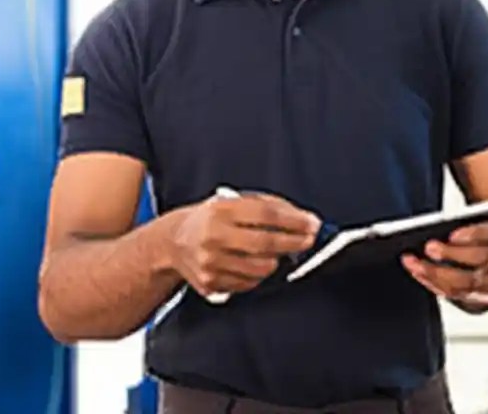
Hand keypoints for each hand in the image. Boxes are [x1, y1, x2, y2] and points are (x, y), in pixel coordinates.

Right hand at [169, 191, 320, 299]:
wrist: (174, 241)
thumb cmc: (214, 219)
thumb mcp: (236, 202)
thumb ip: (270, 207)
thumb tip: (305, 221)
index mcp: (221, 210)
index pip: (266, 214)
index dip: (294, 220)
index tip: (313, 224)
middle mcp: (213, 236)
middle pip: (265, 243)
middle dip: (294, 243)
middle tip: (309, 241)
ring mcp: (210, 263)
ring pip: (260, 268)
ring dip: (277, 261)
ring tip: (277, 252)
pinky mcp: (210, 283)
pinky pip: (248, 283)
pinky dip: (259, 275)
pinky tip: (254, 263)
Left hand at [401, 219, 487, 308]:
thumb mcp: (487, 225)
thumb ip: (469, 224)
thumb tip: (437, 229)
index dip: (474, 234)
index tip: (452, 234)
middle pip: (480, 259)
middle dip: (452, 254)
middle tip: (429, 247)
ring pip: (467, 283)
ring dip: (437, 274)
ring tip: (414, 263)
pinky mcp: (487, 300)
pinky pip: (460, 297)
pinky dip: (436, 286)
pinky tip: (420, 274)